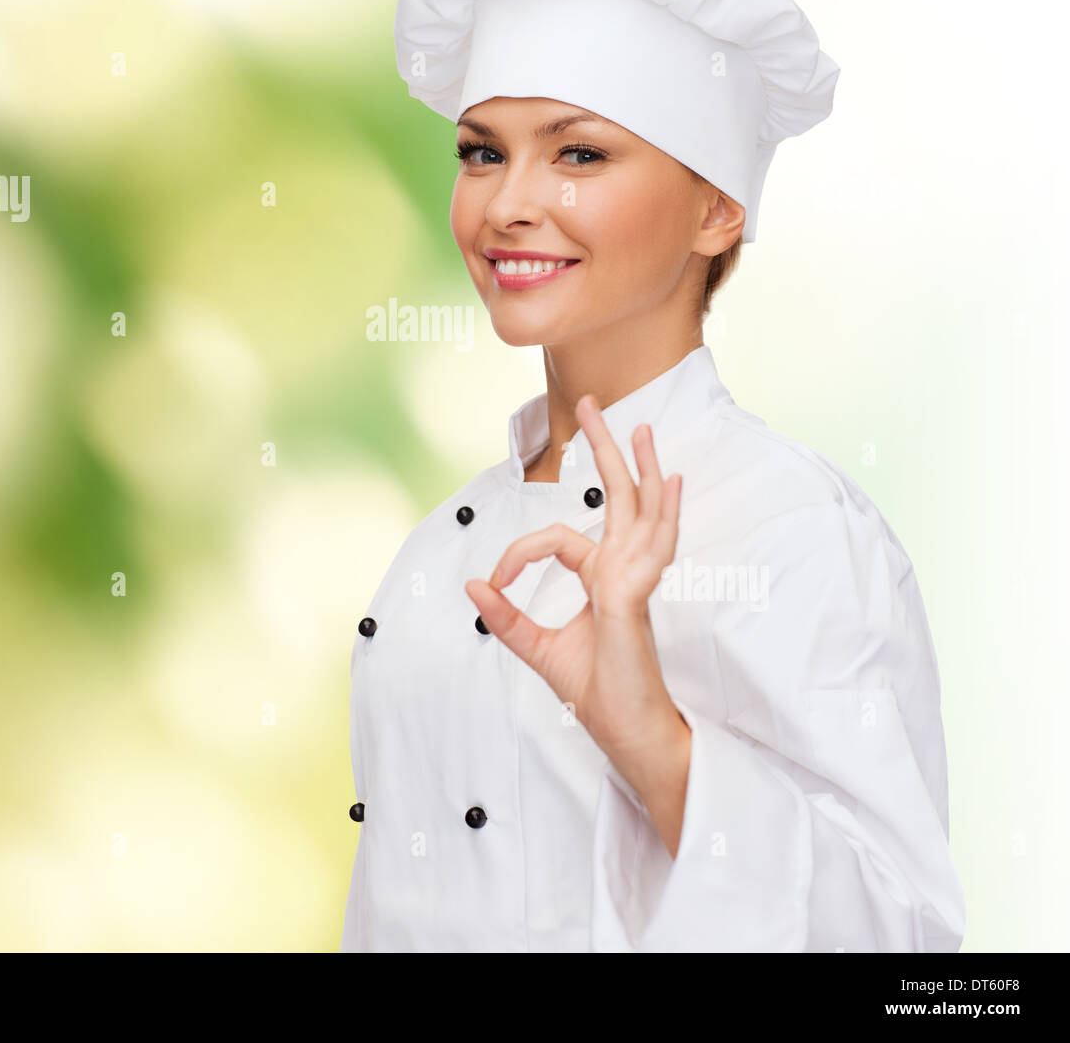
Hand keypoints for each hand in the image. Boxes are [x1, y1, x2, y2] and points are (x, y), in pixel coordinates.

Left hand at [464, 395, 684, 762]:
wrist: (631, 737)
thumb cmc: (600, 694)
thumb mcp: (539, 651)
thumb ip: (508, 619)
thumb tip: (471, 585)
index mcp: (602, 579)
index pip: (559, 540)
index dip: (517, 554)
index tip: (492, 583)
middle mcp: (623, 573)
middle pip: (618, 499)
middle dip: (606, 451)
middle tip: (595, 403)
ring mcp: (634, 584)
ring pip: (638, 513)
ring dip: (639, 467)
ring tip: (640, 427)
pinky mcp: (635, 602)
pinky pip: (644, 553)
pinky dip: (661, 515)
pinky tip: (668, 482)